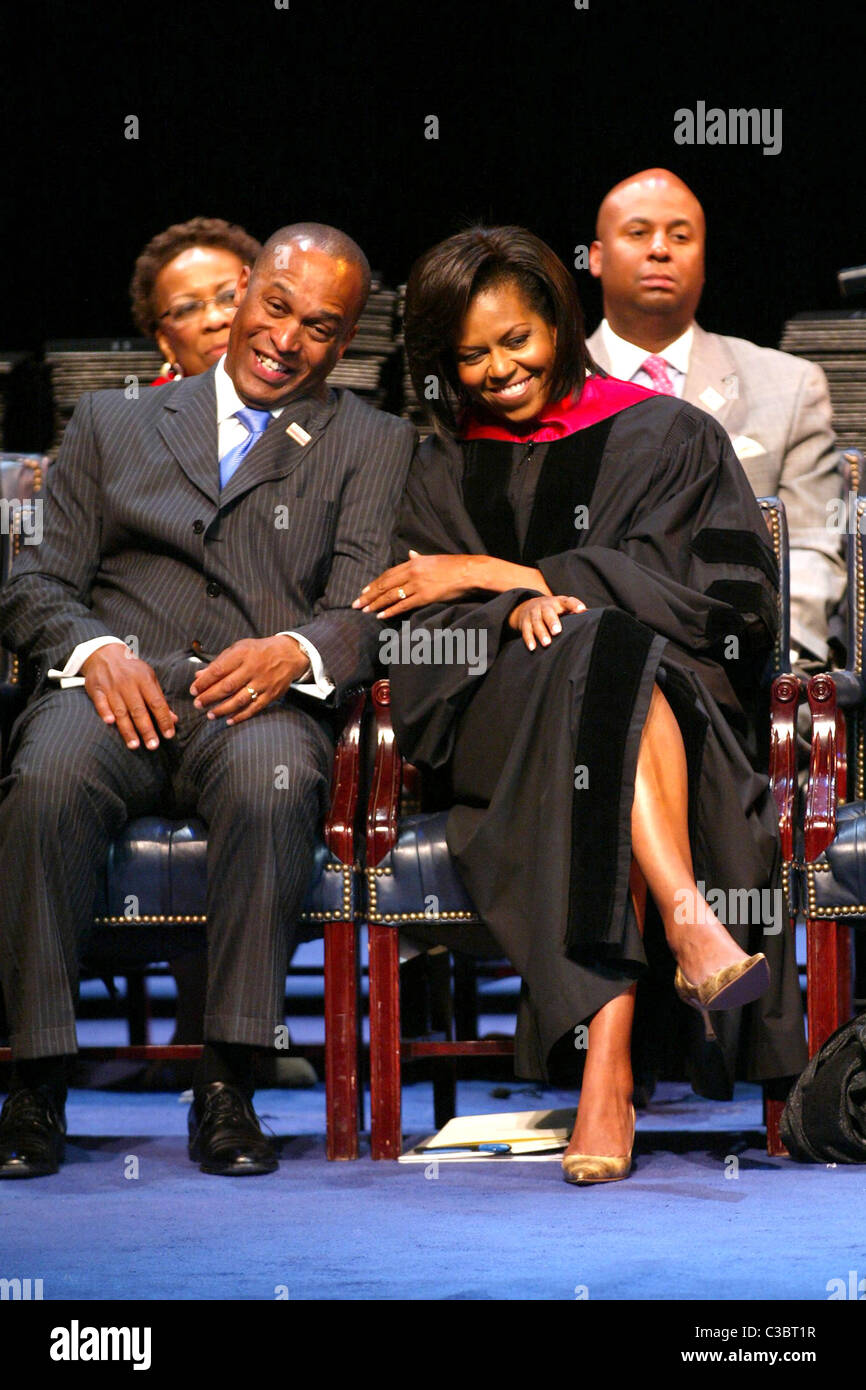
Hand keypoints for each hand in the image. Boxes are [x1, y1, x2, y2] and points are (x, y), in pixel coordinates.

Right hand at [83, 644, 177, 749]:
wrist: (105, 653)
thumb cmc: (131, 670)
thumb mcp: (149, 678)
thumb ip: (160, 699)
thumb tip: (173, 720)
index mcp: (144, 679)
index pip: (157, 702)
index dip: (163, 719)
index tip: (169, 735)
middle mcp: (128, 683)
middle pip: (139, 710)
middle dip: (147, 729)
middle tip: (153, 746)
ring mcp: (111, 686)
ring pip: (120, 710)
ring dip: (127, 729)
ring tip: (134, 745)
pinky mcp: (96, 688)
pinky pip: (100, 702)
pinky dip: (104, 711)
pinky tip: (110, 723)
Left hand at [189, 636, 309, 724]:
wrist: (289, 654)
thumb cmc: (258, 651)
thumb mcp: (239, 649)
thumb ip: (219, 663)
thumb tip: (198, 676)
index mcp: (243, 654)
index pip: (218, 670)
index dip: (204, 682)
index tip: (193, 690)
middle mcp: (253, 668)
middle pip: (227, 686)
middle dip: (210, 697)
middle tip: (197, 704)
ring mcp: (263, 682)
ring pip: (240, 699)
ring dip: (223, 709)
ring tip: (210, 715)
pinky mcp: (271, 694)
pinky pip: (254, 708)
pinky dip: (241, 716)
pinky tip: (229, 720)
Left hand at [353, 551, 484, 617]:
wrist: (470, 571)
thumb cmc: (454, 565)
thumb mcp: (433, 559)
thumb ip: (419, 558)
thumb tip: (410, 553)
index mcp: (413, 563)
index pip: (388, 574)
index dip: (374, 583)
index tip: (364, 590)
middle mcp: (412, 573)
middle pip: (385, 585)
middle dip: (369, 595)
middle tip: (357, 603)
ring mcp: (418, 585)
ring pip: (391, 595)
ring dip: (376, 604)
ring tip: (365, 610)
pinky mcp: (425, 596)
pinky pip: (403, 605)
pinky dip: (391, 610)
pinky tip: (381, 615)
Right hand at [507, 595, 585, 650]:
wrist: (527, 606)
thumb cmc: (553, 610)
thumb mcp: (563, 608)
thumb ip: (575, 613)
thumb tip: (593, 619)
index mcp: (559, 602)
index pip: (568, 601)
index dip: (575, 605)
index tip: (582, 610)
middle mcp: (545, 605)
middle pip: (548, 612)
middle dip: (552, 621)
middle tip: (557, 631)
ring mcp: (533, 613)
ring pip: (537, 622)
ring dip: (541, 633)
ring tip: (547, 644)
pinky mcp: (524, 621)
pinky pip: (526, 630)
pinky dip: (529, 639)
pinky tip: (533, 647)